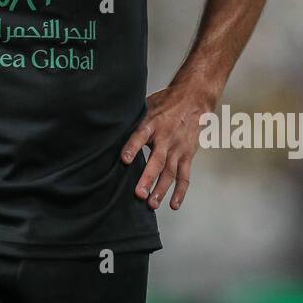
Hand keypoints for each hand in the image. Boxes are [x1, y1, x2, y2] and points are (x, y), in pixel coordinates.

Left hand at [119, 83, 214, 210]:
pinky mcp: (187, 155)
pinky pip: (184, 176)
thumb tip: (109, 128)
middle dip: (148, 178)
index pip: (141, 135)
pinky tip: (173, 204)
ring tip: (152, 204)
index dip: (132, 147)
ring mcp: (178, 148)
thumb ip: (132, 120)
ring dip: (161, 189)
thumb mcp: (147, 106)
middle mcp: (166, 137)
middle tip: (139, 193)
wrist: (194, 98)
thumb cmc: (166, 103)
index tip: (124, 160)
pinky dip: (180, 191)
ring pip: (170, 172)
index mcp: (153, 123)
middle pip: (157, 160)